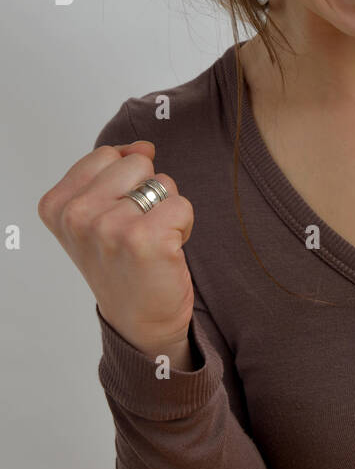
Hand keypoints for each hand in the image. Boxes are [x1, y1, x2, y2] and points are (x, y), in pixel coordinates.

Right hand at [37, 139, 195, 360]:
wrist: (139, 322)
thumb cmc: (121, 264)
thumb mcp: (98, 214)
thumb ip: (112, 171)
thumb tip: (143, 147)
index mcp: (57, 205)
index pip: (107, 156)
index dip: (124, 184)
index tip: (116, 219)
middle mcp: (77, 215)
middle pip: (137, 163)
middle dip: (147, 192)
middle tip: (138, 233)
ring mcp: (109, 227)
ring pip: (162, 182)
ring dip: (167, 210)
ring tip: (152, 242)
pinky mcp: (145, 240)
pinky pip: (182, 205)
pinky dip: (184, 226)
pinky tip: (167, 252)